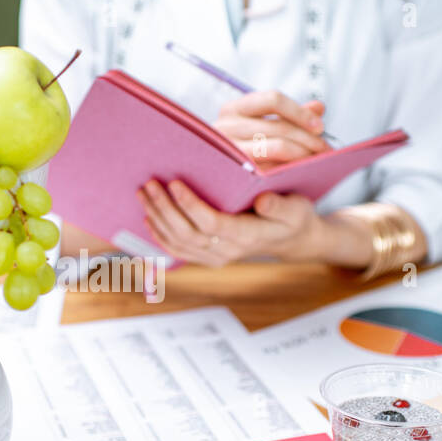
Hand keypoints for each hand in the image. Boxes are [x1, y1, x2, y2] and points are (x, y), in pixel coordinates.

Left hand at [138, 179, 326, 266]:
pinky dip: (160, 235)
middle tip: (150, 184)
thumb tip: (263, 200)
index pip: (211, 223)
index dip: (190, 205)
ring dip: (157, 219)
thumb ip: (281, 207)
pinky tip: (149, 217)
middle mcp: (228, 251)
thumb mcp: (297, 208)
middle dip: (165, 208)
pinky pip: (178, 251)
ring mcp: (216, 257)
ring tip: (144, 194)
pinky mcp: (208, 257)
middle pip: (187, 233)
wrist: (291, 239)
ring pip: (178, 243)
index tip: (175, 183)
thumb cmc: (294, 217)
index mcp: (248, 236)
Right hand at [213, 91, 326, 165]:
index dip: (300, 112)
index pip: (272, 100)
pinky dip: (290, 168)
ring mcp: (227, 151)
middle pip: (279, 126)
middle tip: (327, 150)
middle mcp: (224, 127)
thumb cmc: (244, 152)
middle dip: (309, 138)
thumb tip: (319, 106)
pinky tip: (302, 173)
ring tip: (319, 161)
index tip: (320, 126)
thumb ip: (290, 117)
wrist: (216, 188)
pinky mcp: (232, 174)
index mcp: (232, 109)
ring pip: (276, 146)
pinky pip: (270, 168)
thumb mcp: (264, 130)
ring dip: (303, 153)